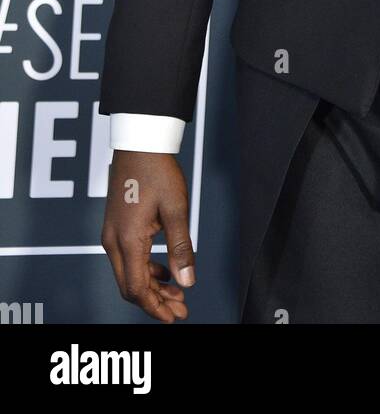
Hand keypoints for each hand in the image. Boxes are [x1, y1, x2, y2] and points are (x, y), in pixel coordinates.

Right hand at [102, 150, 195, 322]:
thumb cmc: (157, 170)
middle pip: (130, 286)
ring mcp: (111, 234)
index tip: (174, 317)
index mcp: (127, 240)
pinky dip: (146, 270)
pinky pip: (127, 259)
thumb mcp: (176, 209)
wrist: (139, 143)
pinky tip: (164, 271)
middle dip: (155, 302)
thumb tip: (188, 281)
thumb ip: (181, 247)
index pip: (137, 288)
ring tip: (177, 294)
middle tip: (181, 309)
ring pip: (128, 274)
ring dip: (152, 287)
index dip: (155, 307)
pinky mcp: (115, 227)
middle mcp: (113, 242)